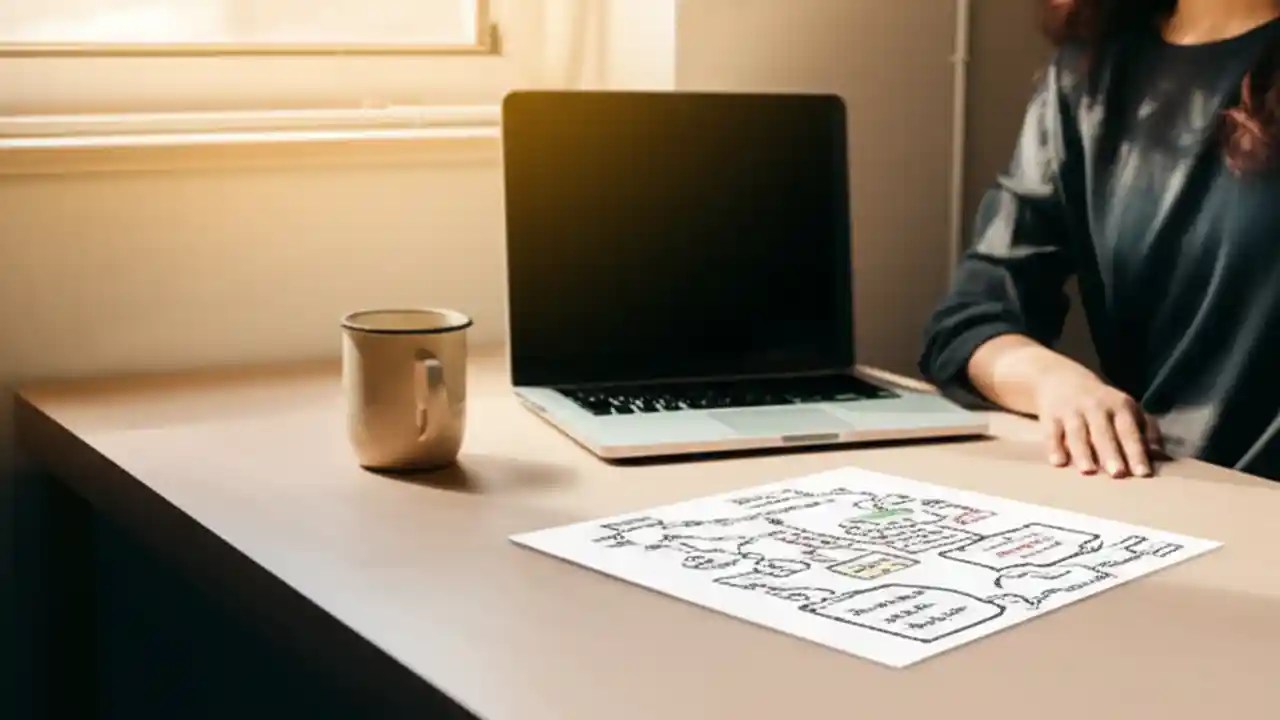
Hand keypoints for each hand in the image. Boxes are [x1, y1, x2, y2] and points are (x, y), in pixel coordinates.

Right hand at [1033, 368, 1162, 477]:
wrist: (1060, 380)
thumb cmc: (1102, 404)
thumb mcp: (1127, 409)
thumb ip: (1146, 431)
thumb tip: (1159, 454)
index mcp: (1120, 406)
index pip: (1129, 431)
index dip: (1136, 452)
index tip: (1143, 473)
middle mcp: (1096, 406)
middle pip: (1104, 432)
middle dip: (1111, 452)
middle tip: (1118, 474)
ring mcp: (1071, 411)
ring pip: (1077, 432)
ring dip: (1082, 451)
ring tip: (1088, 471)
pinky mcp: (1050, 416)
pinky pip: (1051, 433)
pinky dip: (1053, 446)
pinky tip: (1057, 462)